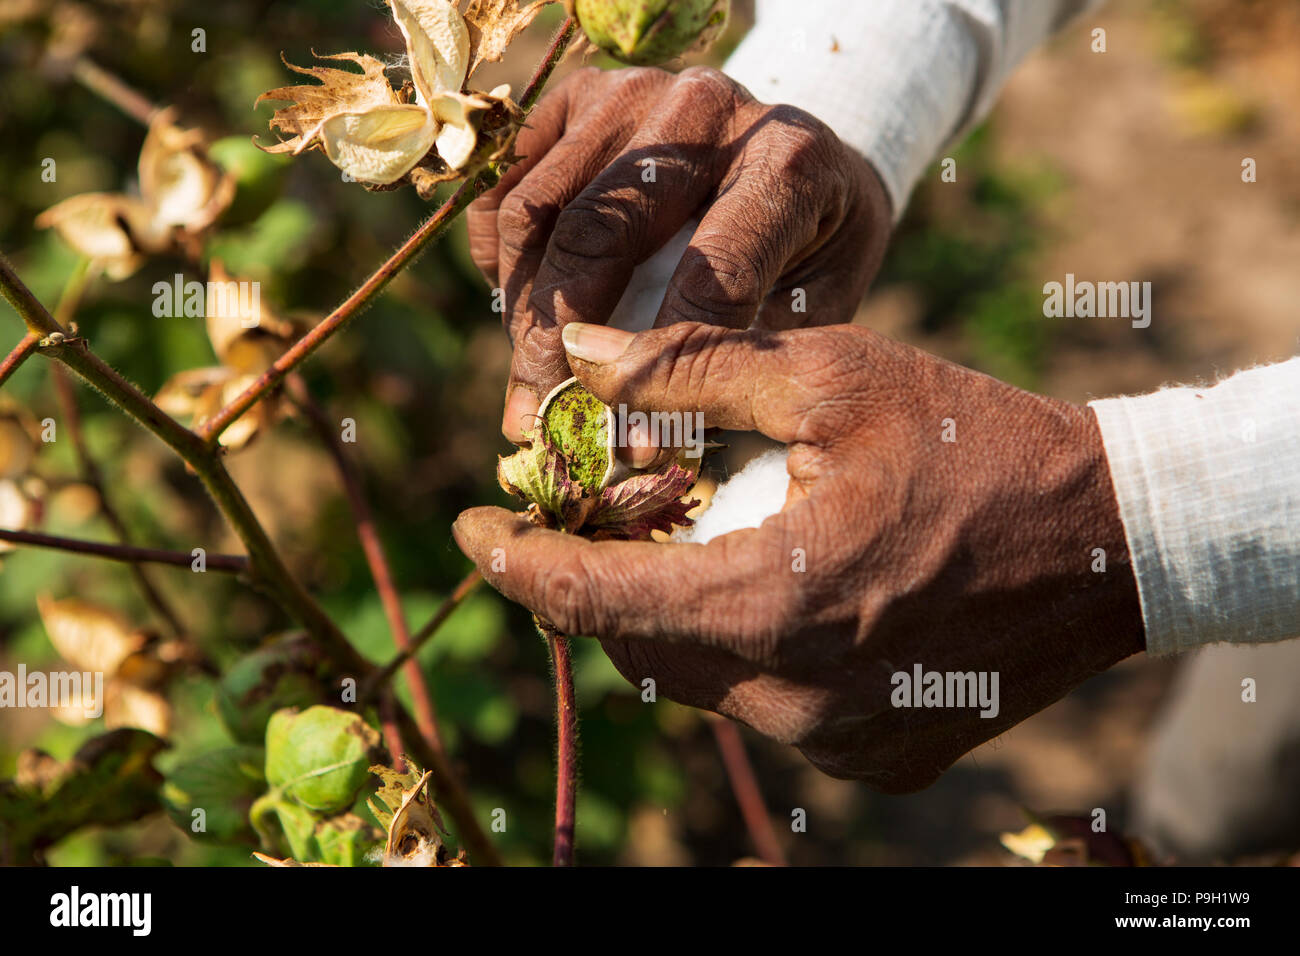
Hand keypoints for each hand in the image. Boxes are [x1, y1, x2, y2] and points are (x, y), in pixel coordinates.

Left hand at [453, 321, 1146, 791]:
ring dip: (680, 605)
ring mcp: (832, 743)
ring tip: (715, 531)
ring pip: (698, 676)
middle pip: (639, 640)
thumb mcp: (830, 376)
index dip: (517, 563)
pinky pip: (763, 703)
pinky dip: (745, 644)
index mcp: (769, 606)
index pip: (592, 600)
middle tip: (615, 503)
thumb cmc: (972, 442)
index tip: (470, 528)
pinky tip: (784, 583)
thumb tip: (574, 356)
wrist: (1111, 541)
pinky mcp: (870, 761)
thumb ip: (689, 370)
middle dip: (605, 572)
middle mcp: (790, 699)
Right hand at [467, 65, 891, 442]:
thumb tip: (637, 441)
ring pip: (537, 212)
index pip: (710, 278)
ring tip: (528, 383)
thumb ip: (744, 360)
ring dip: (520, 312)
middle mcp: (706, 108)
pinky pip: (509, 186)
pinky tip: (520, 312)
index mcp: (787, 163)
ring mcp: (635, 89)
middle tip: (541, 423)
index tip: (629, 441)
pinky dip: (501, 260)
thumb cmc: (812, 250)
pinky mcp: (580, 94)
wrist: (803, 156)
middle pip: (600, 236)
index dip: (664, 370)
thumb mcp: (815, 306)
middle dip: (561, 346)